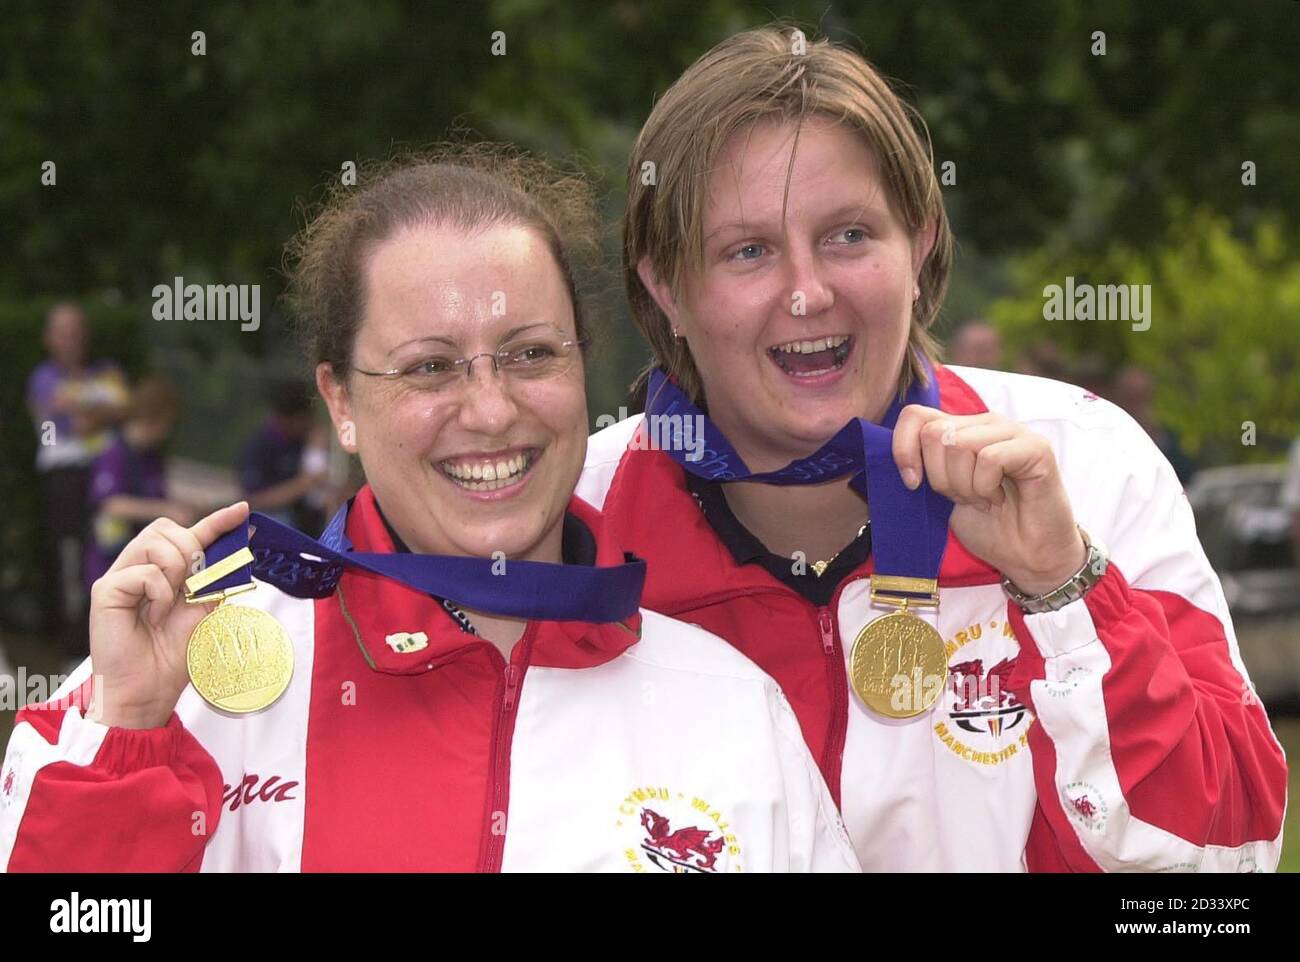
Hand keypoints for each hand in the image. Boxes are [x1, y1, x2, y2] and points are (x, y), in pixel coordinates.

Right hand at [88, 502, 249, 728]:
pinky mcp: (105, 590)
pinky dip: (159, 594)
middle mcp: (138, 568)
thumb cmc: (174, 655)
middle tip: (192, 585)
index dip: (216, 521)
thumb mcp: (206, 609)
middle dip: (191, 550)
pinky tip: (154, 617)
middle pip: (166, 528)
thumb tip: (242, 543)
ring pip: (155, 542)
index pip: (188, 534)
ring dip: (175, 571)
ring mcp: (119, 577)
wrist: (150, 689)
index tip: (243, 510)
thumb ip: (216, 577)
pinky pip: (143, 572)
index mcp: (163, 572)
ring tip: (170, 605)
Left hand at [892, 407, 1085, 595]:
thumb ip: (922, 467)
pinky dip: (985, 487)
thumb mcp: (941, 494)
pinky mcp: (1036, 447)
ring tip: (984, 499)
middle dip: (940, 477)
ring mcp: (1013, 431)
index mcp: (962, 429)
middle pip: (934, 433)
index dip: (903, 450)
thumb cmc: (987, 526)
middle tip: (965, 497)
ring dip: (964, 485)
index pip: (915, 416)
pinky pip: (989, 458)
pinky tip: (998, 499)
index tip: (912, 484)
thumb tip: (892, 456)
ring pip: (959, 444)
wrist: (1028, 557)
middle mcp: (986, 423)